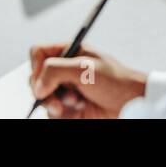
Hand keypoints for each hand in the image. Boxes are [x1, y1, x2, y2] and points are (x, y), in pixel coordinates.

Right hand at [28, 43, 147, 118]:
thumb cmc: (114, 80)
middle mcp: (64, 70)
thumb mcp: (84, 68)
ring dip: (56, 103)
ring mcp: (65, 90)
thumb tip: (37, 87)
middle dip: (46, 90)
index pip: (38, 53)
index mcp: (68, 53)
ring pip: (42, 99)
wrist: (130, 103)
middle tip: (57, 98)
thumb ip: (55, 71)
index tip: (44, 77)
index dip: (36, 65)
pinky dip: (63, 113)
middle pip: (35, 79)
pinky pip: (52, 113)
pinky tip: (80, 108)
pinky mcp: (68, 108)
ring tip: (76, 102)